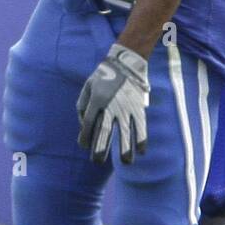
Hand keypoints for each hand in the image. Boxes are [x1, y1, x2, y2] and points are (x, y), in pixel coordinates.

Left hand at [76, 43, 149, 163]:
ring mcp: (127, 107)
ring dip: (126, 148)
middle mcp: (112, 106)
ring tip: (126, 162)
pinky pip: (142, 125)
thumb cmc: (104, 75)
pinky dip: (142, 138)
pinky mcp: (139, 107)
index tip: (84, 146)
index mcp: (97, 100)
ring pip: (126, 131)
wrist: (126, 62)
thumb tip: (83, 123)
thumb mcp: (87, 86)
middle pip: (105, 131)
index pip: (88, 123)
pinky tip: (141, 151)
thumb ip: (82, 104)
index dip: (85, 137)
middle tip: (97, 161)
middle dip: (101, 148)